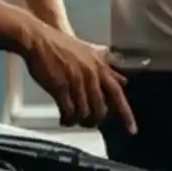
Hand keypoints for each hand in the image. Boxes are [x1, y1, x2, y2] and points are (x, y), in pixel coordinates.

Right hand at [22, 28, 136, 133]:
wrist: (39, 40)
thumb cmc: (62, 46)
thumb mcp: (90, 54)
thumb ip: (107, 69)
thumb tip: (123, 81)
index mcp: (99, 68)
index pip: (117, 94)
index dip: (126, 114)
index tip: (132, 130)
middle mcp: (91, 76)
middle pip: (100, 109)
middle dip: (94, 120)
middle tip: (88, 123)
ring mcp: (76, 82)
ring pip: (84, 113)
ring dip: (79, 121)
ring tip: (73, 120)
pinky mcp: (60, 88)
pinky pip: (69, 112)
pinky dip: (67, 119)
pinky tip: (64, 119)